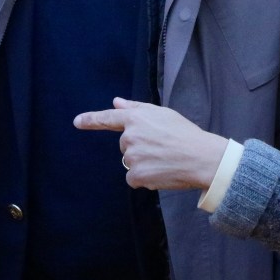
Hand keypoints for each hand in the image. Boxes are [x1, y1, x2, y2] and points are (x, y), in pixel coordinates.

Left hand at [74, 97, 227, 190]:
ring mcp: (131, 157)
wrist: (201, 158)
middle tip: (162, 146)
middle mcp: (129, 137)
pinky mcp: (135, 175)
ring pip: (130, 161)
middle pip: (125, 144)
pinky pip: (133, 178)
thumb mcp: (163, 114)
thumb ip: (137, 108)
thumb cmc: (186, 134)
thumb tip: (116, 102)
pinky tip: (161, 171)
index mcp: (136, 119)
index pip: (108, 118)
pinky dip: (145, 177)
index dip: (91, 119)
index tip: (78, 121)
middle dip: (139, 146)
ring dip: (143, 162)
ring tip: (164, 159)